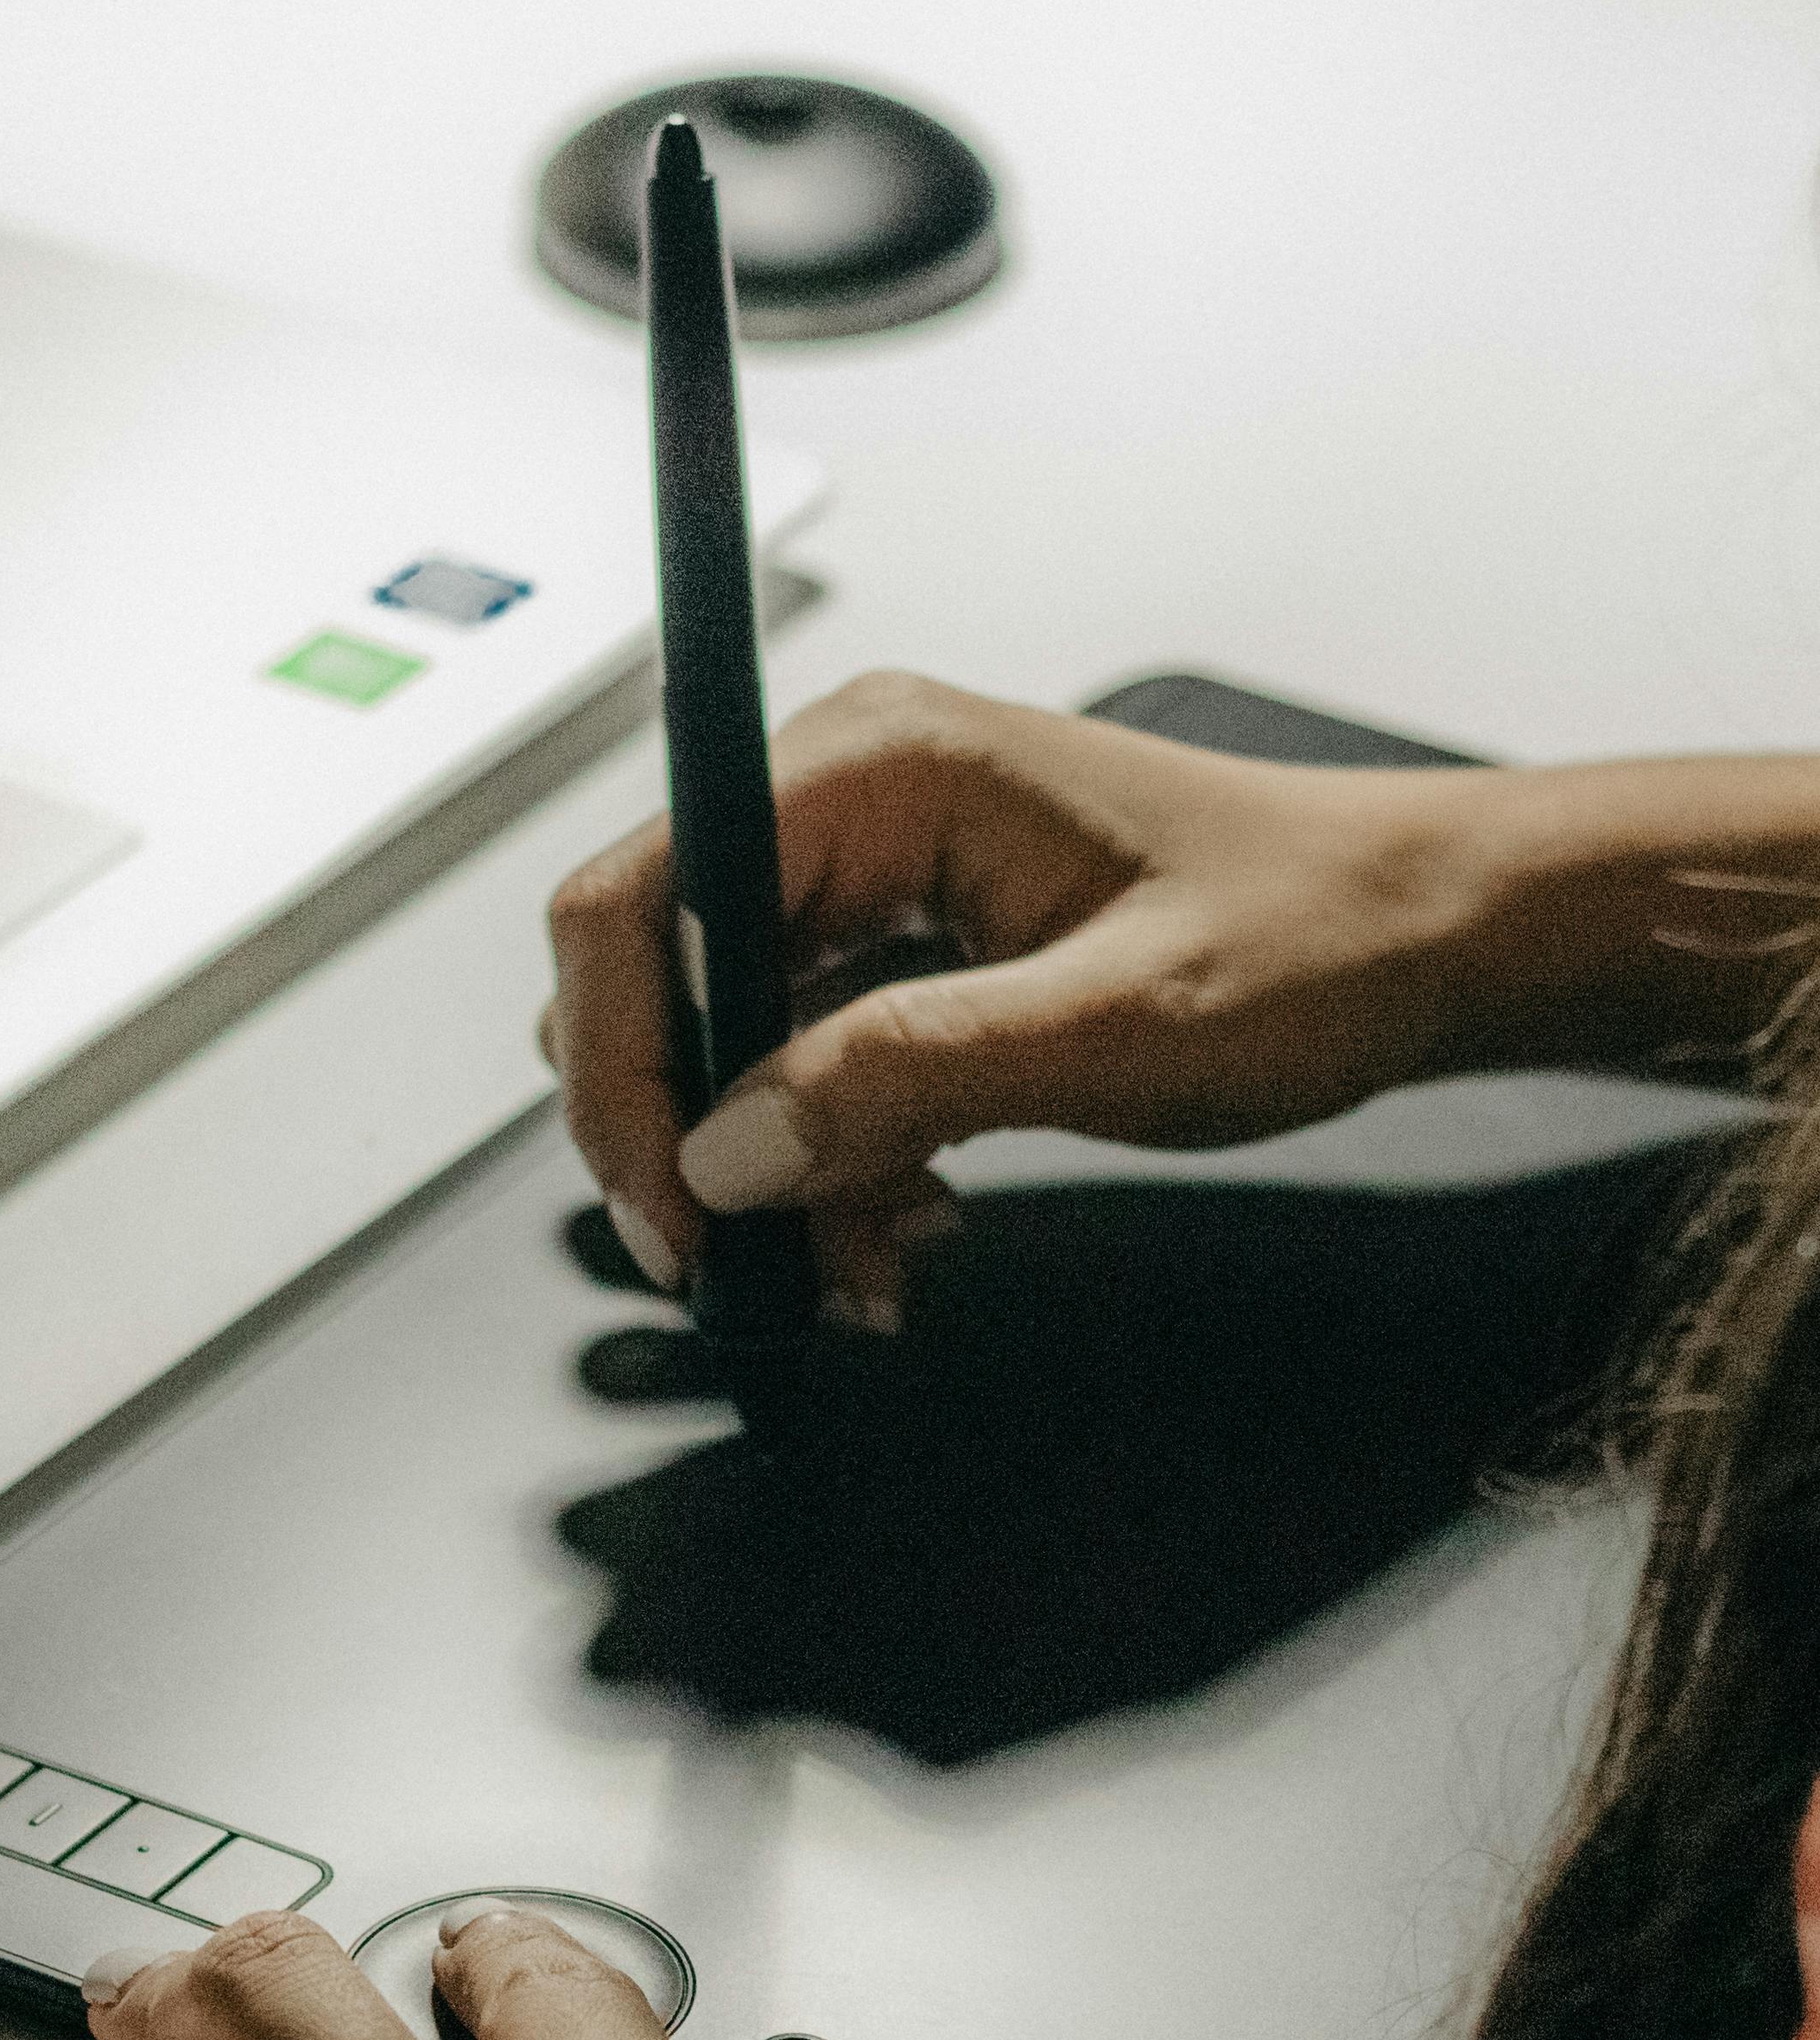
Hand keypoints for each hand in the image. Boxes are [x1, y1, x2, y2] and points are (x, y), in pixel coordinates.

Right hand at [547, 669, 1534, 1323]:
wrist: (1422, 935)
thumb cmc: (1314, 937)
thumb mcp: (1117, 1023)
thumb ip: (911, 1078)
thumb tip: (731, 1149)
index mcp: (881, 767)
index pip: (641, 901)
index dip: (618, 1066)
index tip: (672, 1210)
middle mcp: (848, 803)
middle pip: (656, 979)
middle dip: (691, 1141)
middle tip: (756, 1271)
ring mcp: (870, 879)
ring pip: (722, 1047)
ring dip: (769, 1178)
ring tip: (869, 1269)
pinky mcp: (901, 953)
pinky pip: (800, 1072)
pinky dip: (828, 1169)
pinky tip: (904, 1229)